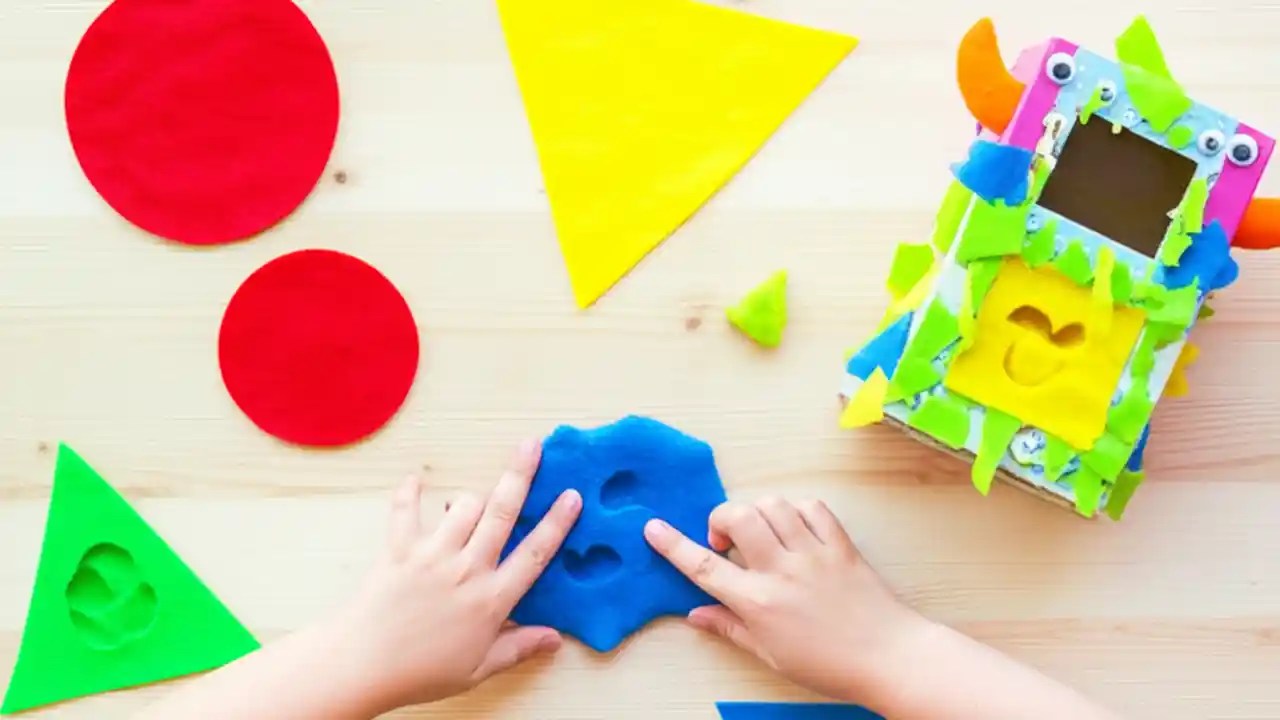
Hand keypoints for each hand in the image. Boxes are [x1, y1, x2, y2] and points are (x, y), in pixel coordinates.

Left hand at [327, 439, 581, 711]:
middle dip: (520, 476)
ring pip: (462, 507)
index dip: (556, 523)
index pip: (534, 554)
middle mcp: (467, 570)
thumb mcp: (477, 669)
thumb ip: (518, 648)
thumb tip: (554, 639)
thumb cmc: (421, 672)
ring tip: (474, 497)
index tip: (572, 496)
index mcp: (491, 599)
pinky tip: (415, 480)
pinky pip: (405, 511)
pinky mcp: (400, 550)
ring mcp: (433, 556)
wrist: (364, 666)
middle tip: (532, 447)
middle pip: (501, 513)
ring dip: (472, 496)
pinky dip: (409, 493)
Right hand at [644, 497, 924, 702]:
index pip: (704, 568)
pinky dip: (796, 510)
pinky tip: (794, 529)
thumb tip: (695, 614)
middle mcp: (782, 571)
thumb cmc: (827, 663)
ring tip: (761, 534)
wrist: (887, 656)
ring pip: (772, 506)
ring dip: (758, 513)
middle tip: (727, 541)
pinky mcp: (840, 544)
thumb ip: (730, 628)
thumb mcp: (769, 654)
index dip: (673, 545)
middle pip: (737, 518)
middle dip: (721, 520)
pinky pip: (811, 507)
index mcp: (758, 603)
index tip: (653, 527)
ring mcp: (813, 553)